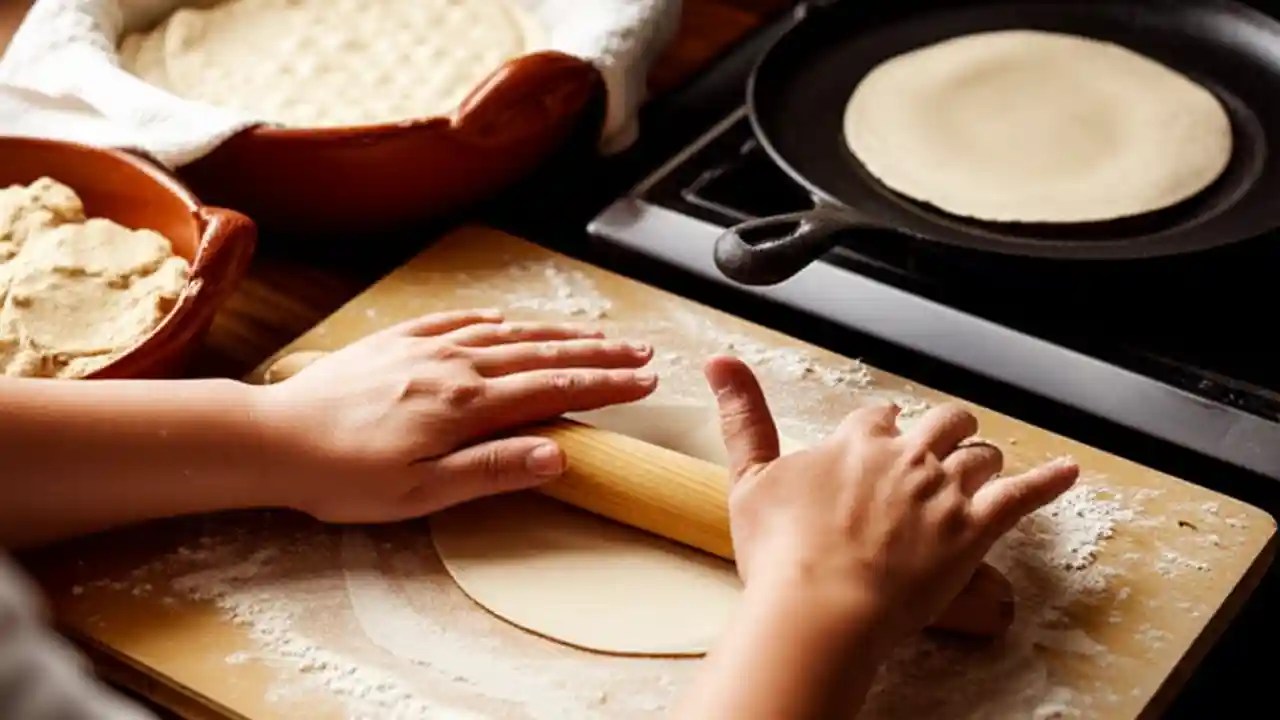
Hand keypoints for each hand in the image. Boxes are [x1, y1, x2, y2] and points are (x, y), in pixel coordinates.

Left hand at [254, 309, 656, 522]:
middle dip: (599, 354)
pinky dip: (494, 319)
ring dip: (558, 333)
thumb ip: (492, 468)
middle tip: (643, 353)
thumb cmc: (343, 475)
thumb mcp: (421, 491)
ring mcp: (425, 347)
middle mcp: (454, 365)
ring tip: (598, 334)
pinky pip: (458, 320)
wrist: (273, 437)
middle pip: (542, 354)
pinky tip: (508, 319)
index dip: (605, 386)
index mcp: (466, 405)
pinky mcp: (398, 341)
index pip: (554, 389)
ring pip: (508, 333)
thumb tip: (558, 454)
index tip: (646, 383)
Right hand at [705, 355, 1077, 646]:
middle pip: (940, 423)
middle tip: (937, 450)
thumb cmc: (782, 553)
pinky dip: (1050, 481)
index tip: (877, 441)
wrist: (819, 606)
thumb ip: (742, 415)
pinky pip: (1025, 494)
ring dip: (980, 460)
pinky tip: (1068, 471)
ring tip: (980, 470)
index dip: (880, 428)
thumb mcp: (749, 477)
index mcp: (856, 441)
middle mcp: (906, 456)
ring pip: (980, 454)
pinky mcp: (975, 529)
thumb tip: (720, 362)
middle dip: (941, 433)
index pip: (878, 415)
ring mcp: (945, 491)